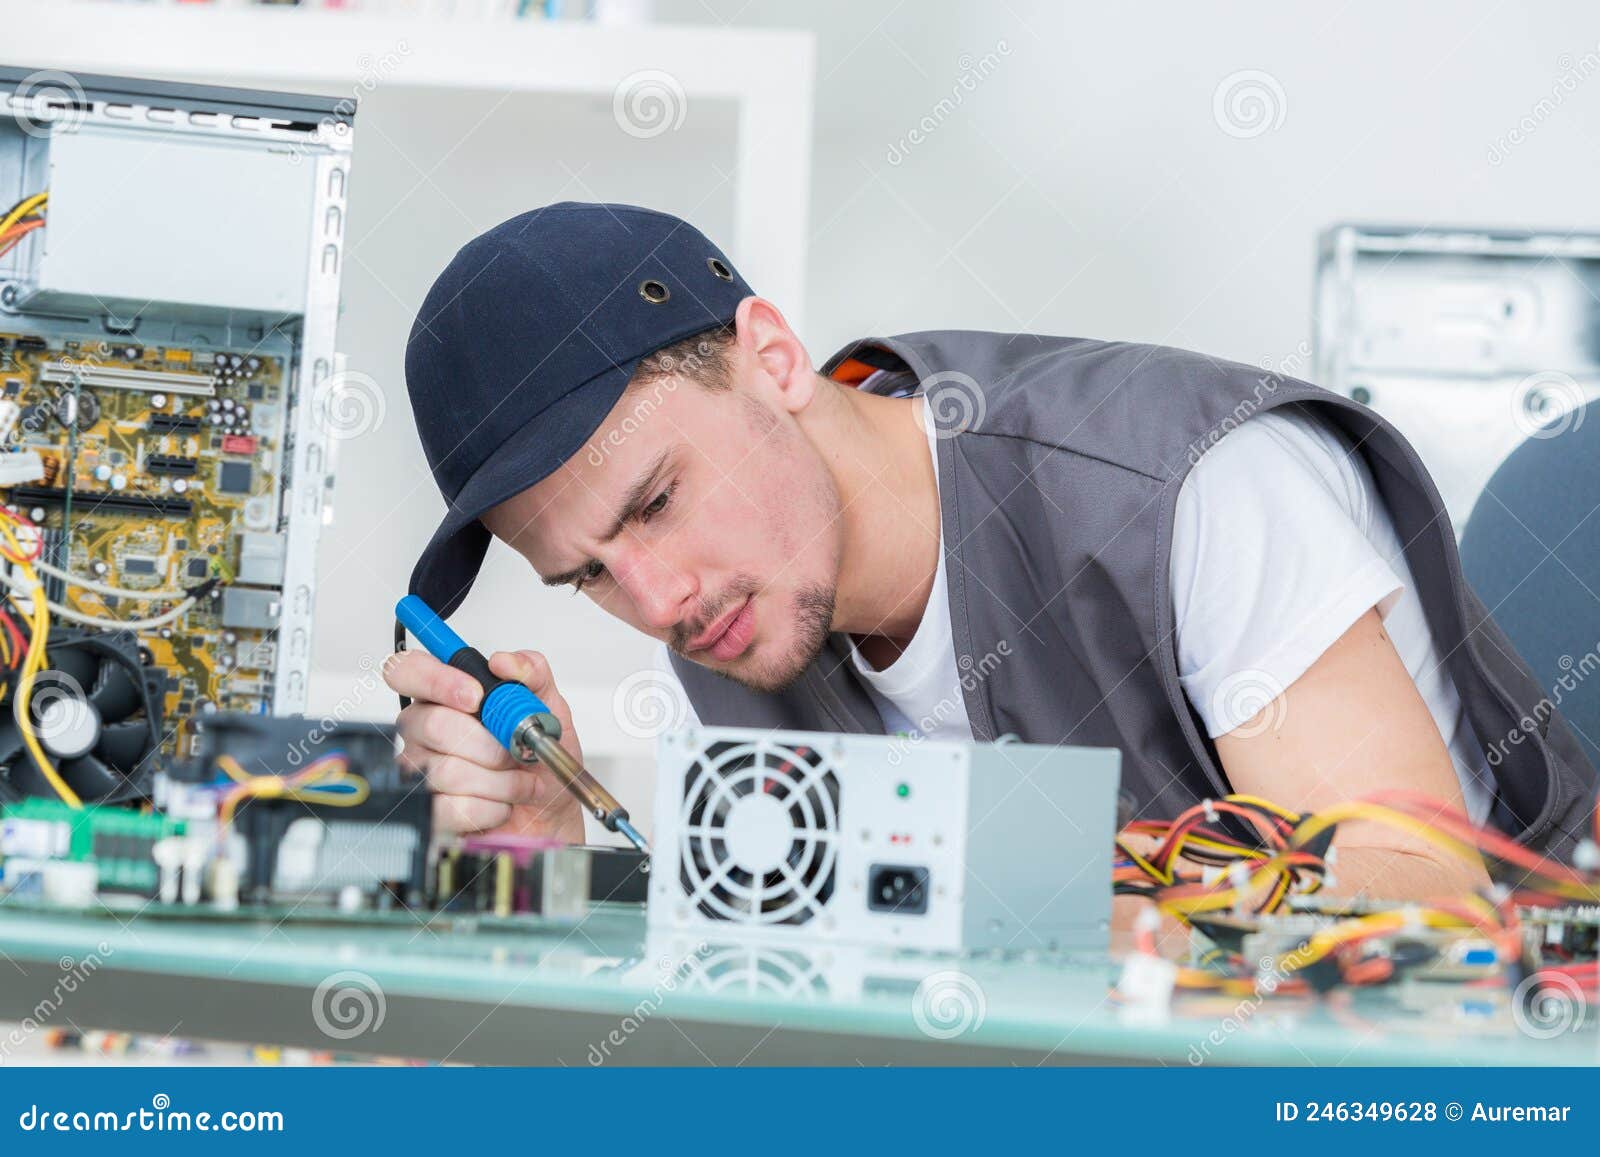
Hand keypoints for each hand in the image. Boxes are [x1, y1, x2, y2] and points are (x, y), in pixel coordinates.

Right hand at [384, 647, 585, 843]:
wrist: (550, 810)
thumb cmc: (539, 759)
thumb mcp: (549, 706)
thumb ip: (532, 672)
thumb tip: (504, 662)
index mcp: (444, 696)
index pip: (407, 671)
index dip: (435, 680)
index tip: (476, 697)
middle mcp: (423, 730)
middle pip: (432, 724)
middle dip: (490, 744)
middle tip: (514, 751)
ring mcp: (420, 771)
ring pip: (447, 770)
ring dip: (501, 780)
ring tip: (519, 781)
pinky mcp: (429, 811)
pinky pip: (451, 807)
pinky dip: (492, 808)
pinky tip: (503, 804)